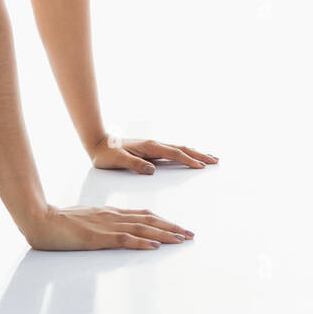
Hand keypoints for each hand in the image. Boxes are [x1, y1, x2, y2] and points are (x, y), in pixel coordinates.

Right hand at [25, 205, 194, 251]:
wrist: (41, 219)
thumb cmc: (60, 222)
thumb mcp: (85, 221)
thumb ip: (101, 224)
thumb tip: (113, 232)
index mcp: (110, 212)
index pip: (143, 214)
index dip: (162, 221)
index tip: (177, 227)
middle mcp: (113, 216)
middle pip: (148, 219)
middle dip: (171, 227)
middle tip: (189, 234)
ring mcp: (106, 225)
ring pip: (142, 228)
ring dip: (163, 234)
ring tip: (180, 239)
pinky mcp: (97, 237)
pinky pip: (124, 239)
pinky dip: (142, 242)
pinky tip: (154, 246)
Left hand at [90, 134, 218, 172]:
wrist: (97, 143)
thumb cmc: (105, 154)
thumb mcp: (117, 160)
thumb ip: (134, 164)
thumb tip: (152, 170)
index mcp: (149, 147)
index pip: (174, 154)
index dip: (188, 160)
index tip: (201, 166)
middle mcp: (154, 144)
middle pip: (182, 149)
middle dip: (199, 155)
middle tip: (215, 161)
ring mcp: (153, 147)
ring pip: (179, 149)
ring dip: (195, 153)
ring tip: (208, 158)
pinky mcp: (151, 151)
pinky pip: (172, 152)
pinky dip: (185, 154)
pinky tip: (188, 158)